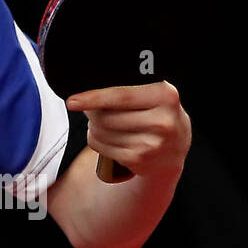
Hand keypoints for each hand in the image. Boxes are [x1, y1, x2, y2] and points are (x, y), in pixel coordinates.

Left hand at [66, 80, 190, 178]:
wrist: (175, 146)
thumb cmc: (155, 112)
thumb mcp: (151, 93)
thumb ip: (126, 87)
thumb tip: (87, 90)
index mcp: (165, 96)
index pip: (121, 96)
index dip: (93, 98)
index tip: (72, 101)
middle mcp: (162, 122)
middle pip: (105, 116)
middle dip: (92, 111)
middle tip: (94, 108)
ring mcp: (152, 144)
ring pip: (100, 132)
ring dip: (94, 126)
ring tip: (106, 123)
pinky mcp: (140, 161)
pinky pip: (101, 146)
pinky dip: (97, 140)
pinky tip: (109, 137)